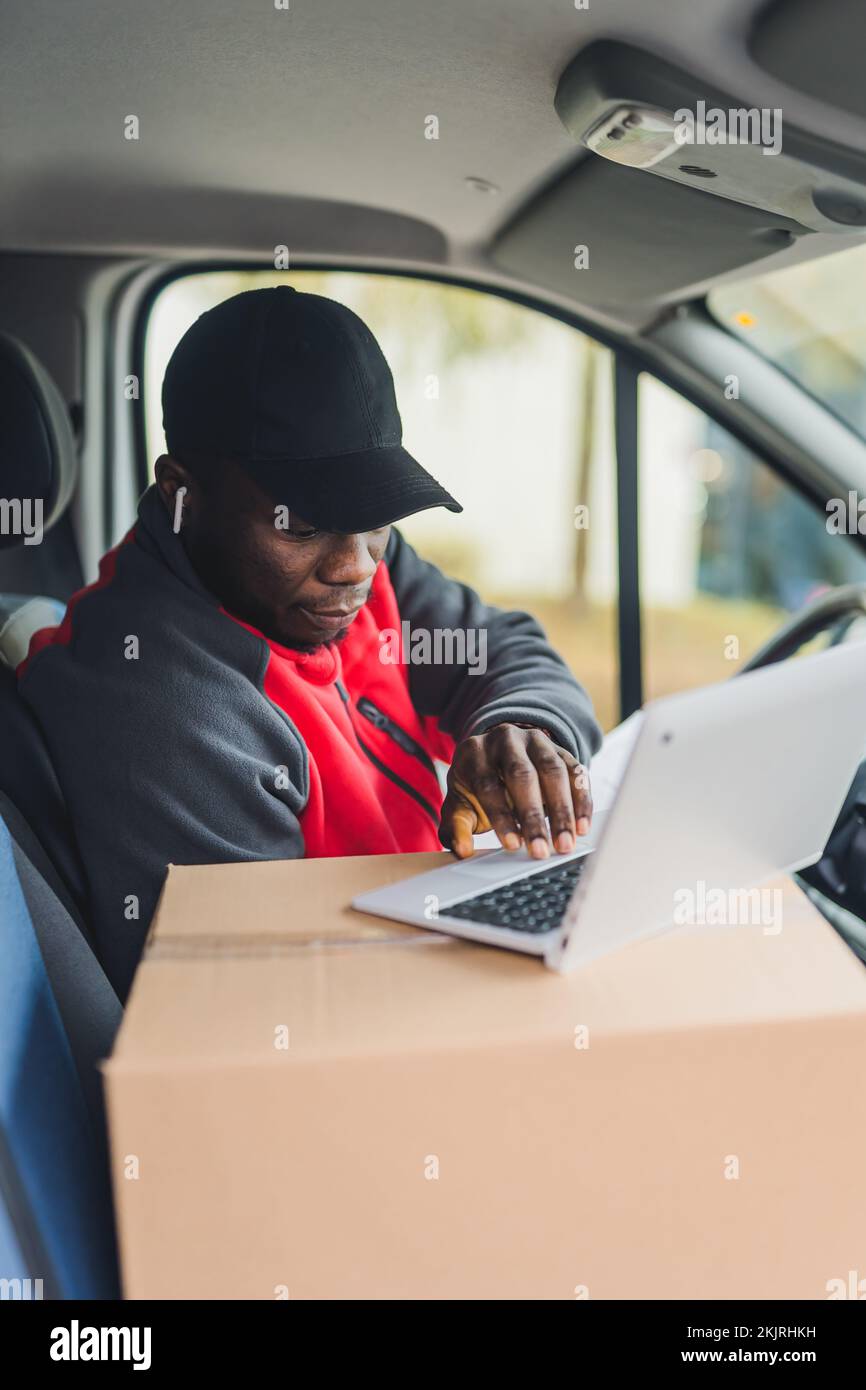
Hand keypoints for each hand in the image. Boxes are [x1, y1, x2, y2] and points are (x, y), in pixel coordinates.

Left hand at [439, 722, 591, 860]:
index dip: (501, 816)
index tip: (513, 845)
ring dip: (562, 811)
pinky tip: (582, 827)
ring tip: (566, 844)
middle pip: (522, 775)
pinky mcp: (560, 749)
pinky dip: (581, 801)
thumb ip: (456, 827)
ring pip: (553, 772)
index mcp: (474, 753)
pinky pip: (576, 772)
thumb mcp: (460, 803)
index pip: (488, 784)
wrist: (498, 755)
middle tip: (541, 850)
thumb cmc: (476, 786)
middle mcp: (505, 740)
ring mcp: (536, 741)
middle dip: (533, 816)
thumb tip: (462, 851)